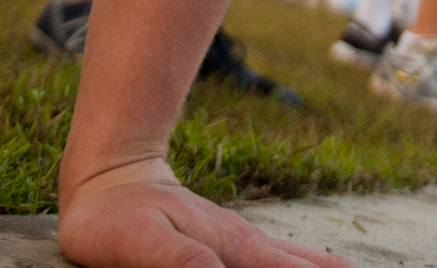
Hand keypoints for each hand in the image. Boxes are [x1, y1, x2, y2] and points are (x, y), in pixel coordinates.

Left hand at [58, 157, 347, 266]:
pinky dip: (312, 264)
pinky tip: (328, 266)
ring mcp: (245, 243)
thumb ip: (180, 262)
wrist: (109, 177)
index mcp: (235, 250)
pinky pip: (286, 256)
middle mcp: (250, 246)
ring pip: (301, 262)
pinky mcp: (234, 244)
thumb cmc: (113, 219)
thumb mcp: (139, 243)